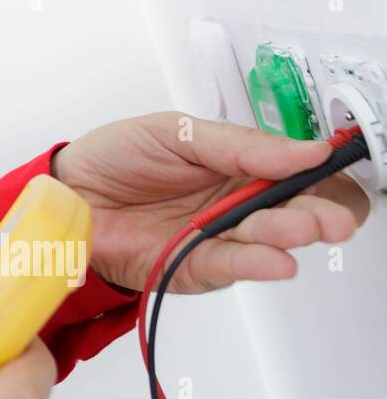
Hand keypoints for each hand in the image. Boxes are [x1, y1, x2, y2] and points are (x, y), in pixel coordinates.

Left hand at [51, 112, 370, 293]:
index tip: (331, 167)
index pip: (303, 174)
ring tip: (301, 229)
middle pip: (299, 213)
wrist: (67, 192)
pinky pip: (229, 266)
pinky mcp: (192, 267)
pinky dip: (254, 263)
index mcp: (241, 166)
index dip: (324, 174)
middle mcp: (237, 205)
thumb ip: (239, 144)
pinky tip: (275, 259)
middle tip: (328, 213)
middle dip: (320, 213)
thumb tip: (304, 149)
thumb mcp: (176, 131)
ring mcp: (218, 238)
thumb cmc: (115, 157)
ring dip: (289, 236)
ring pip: (269, 242)